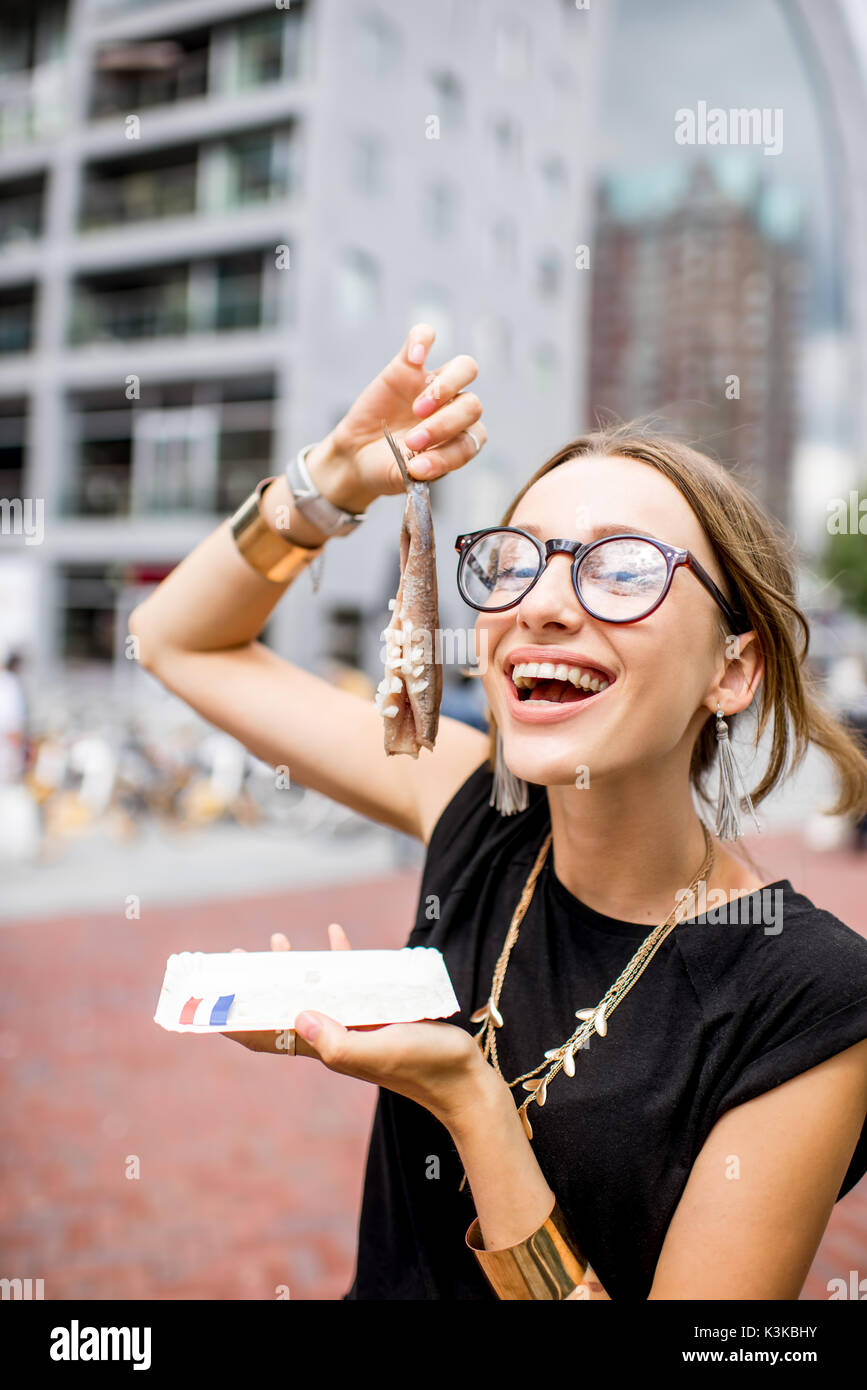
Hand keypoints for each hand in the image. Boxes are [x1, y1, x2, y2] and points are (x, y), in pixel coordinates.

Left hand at [223, 925, 497, 1128]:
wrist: (464, 1080)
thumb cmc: (423, 1068)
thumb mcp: (379, 1052)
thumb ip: (339, 1041)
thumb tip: (297, 1016)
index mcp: (325, 1049)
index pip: (265, 1036)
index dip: (234, 1021)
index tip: (209, 1001)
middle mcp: (333, 1036)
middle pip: (281, 1008)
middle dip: (256, 985)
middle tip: (238, 956)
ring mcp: (355, 1023)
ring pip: (311, 991)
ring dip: (290, 968)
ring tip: (274, 940)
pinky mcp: (379, 1011)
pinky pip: (349, 979)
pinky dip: (338, 957)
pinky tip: (334, 934)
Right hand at [304, 323, 486, 512]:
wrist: (358, 456)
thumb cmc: (386, 468)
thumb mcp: (399, 478)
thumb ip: (414, 474)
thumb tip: (419, 467)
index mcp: (461, 439)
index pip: (472, 440)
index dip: (448, 456)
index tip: (416, 469)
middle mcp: (455, 409)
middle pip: (472, 405)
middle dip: (444, 425)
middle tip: (413, 441)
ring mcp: (434, 384)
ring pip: (465, 368)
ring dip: (446, 388)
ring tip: (418, 408)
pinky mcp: (408, 365)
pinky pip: (424, 337)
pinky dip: (423, 340)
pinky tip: (415, 356)